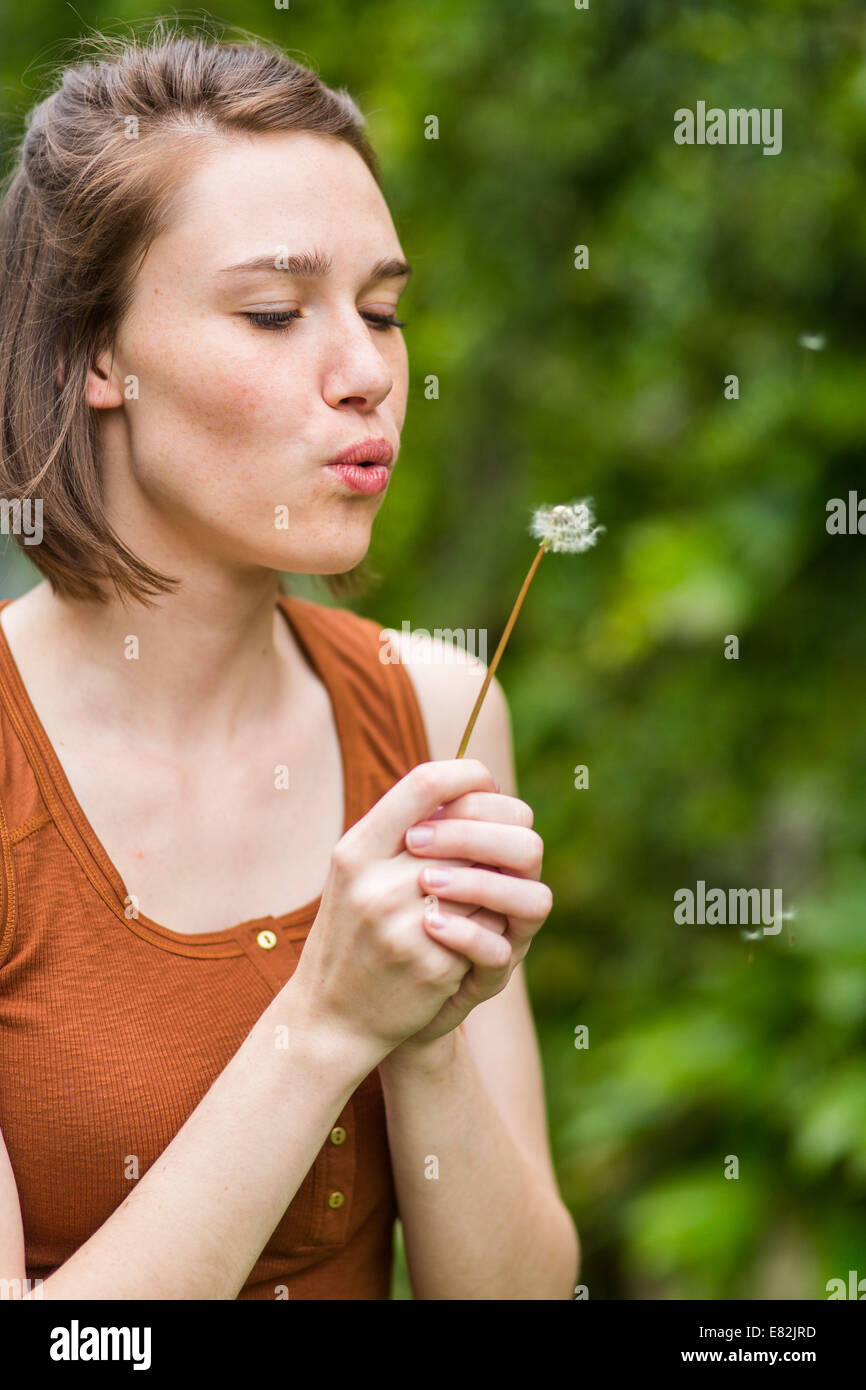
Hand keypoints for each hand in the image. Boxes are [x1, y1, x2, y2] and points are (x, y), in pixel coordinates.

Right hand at [289, 759, 512, 1069]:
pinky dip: (488, 927)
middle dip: (491, 835)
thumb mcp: (354, 873)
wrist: (332, 1018)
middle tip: (497, 842)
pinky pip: (488, 929)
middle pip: (467, 832)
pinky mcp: (434, 966)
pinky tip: (473, 934)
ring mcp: (405, 927)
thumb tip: (464, 785)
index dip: (467, 774)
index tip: (486, 781)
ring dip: (491, 886)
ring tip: (479, 895)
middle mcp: (376, 885)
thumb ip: (397, 831)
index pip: (424, 784)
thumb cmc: (350, 933)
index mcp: (355, 851)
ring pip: (485, 880)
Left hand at [394, 787, 552, 1044]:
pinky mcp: (489, 979)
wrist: (361, 1001)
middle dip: (474, 836)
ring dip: (480, 883)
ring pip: (534, 900)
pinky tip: (430, 924)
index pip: (510, 812)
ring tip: (426, 882)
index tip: (416, 815)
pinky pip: (501, 954)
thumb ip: (411, 821)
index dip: (472, 801)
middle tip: (415, 844)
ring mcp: (505, 938)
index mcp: (491, 857)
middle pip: (528, 848)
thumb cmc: (377, 920)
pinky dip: (468, 934)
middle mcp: (509, 893)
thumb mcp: (386, 865)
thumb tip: (429, 779)